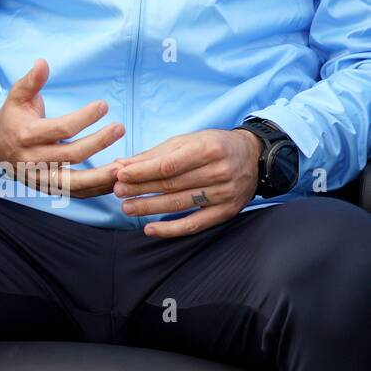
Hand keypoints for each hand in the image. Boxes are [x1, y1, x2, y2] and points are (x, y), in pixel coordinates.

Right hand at [0, 59, 124, 198]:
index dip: (84, 118)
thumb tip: (43, 63)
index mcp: (26, 135)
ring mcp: (41, 177)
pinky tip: (115, 181)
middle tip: (120, 128)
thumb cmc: (13, 118)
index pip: (61, 129)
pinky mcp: (48, 189)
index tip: (104, 106)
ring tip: (124, 166)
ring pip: (74, 182)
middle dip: (98, 143)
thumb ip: (31, 81)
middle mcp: (33, 159)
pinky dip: (96, 189)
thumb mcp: (17, 97)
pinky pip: (76, 193)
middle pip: (71, 154)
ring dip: (101, 176)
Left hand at [112, 128, 261, 237]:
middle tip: (117, 192)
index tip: (120, 175)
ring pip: (180, 204)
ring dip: (150, 208)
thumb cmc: (213, 145)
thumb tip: (121, 164)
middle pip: (172, 185)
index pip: (168, 165)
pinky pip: (195, 224)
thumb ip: (154, 154)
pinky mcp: (226, 212)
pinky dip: (171, 229)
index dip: (142, 172)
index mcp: (208, 149)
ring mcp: (224, 194)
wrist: (254, 157)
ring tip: (126, 208)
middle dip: (141, 189)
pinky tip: (150, 229)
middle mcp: (219, 172)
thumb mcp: (187, 141)